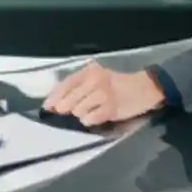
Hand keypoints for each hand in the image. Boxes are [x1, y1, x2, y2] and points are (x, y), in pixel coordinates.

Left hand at [42, 61, 165, 126]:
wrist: (144, 88)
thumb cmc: (117, 84)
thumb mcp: (97, 78)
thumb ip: (78, 87)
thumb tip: (56, 102)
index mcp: (89, 71)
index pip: (65, 85)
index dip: (54, 98)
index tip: (47, 108)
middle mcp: (94, 81)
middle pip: (68, 101)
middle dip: (65, 109)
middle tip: (68, 112)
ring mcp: (103, 95)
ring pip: (78, 111)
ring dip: (81, 115)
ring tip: (90, 111)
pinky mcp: (111, 109)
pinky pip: (90, 119)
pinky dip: (90, 120)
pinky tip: (97, 116)